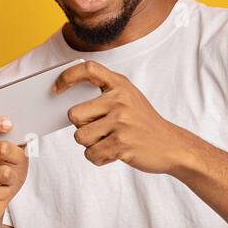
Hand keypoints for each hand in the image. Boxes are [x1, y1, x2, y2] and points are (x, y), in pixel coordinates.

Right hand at [0, 113, 29, 224]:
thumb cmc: (5, 175)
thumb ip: (17, 143)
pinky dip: (4, 193)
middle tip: (17, 165)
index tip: (9, 125)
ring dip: (12, 178)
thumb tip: (25, 134)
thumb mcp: (16, 156)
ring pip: (1, 172)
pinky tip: (0, 192)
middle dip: (17, 159)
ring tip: (7, 181)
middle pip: (0, 148)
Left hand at [52, 60, 192, 172]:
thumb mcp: (129, 99)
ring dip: (90, 144)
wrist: (172, 145)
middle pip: (74, 114)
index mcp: (120, 85)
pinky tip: (114, 153)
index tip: (55, 89)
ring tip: (109, 142)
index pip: (88, 69)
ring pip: (80, 137)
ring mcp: (121, 122)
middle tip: (99, 130)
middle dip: (81, 126)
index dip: (67, 77)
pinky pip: (91, 154)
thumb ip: (103, 95)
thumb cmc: (143, 123)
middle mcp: (120, 100)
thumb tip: (66, 102)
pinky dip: (99, 158)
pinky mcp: (122, 144)